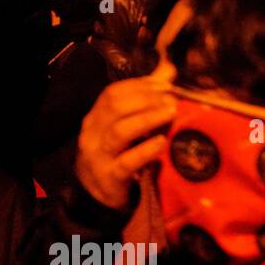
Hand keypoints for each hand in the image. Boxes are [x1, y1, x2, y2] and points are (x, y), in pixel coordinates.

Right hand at [76, 76, 177, 209]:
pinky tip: (162, 142)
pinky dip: (145, 151)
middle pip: (115, 107)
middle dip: (146, 100)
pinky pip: (127, 162)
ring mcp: (99, 155)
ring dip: (147, 119)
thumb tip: (168, 70)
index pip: (112, 93)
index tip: (165, 85)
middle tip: (172, 99)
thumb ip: (145, 97)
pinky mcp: (110, 177)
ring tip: (171, 113)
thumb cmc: (116, 154)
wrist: (97, 194)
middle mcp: (92, 133)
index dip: (139, 86)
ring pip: (120, 131)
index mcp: (95, 117)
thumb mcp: (124, 125)